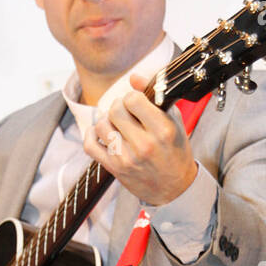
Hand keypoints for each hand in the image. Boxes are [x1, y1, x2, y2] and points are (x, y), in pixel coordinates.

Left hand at [83, 73, 197, 206]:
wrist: (175, 188)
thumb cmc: (175, 150)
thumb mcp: (174, 120)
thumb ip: (155, 95)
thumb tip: (133, 77)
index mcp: (163, 130)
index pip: (133, 99)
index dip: (132, 97)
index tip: (137, 104)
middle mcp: (144, 145)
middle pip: (115, 110)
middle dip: (119, 107)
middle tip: (126, 114)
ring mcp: (127, 158)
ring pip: (101, 125)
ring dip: (107, 120)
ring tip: (117, 125)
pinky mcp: (114, 169)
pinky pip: (90, 145)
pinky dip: (91, 134)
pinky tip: (101, 133)